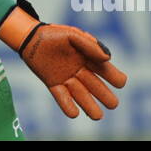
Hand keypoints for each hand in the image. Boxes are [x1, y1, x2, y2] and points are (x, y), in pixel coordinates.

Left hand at [0, 0, 126, 119]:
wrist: (30, 37)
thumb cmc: (54, 33)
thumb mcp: (73, 35)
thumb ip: (89, 45)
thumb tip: (107, 59)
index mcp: (88, 58)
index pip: (105, 70)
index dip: (114, 77)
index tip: (119, 82)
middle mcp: (80, 70)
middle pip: (96, 86)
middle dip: (105, 96)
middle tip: (113, 104)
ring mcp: (66, 78)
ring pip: (81, 95)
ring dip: (89, 106)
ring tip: (98, 116)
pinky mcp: (53, 83)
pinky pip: (62, 97)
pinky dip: (67, 106)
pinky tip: (74, 113)